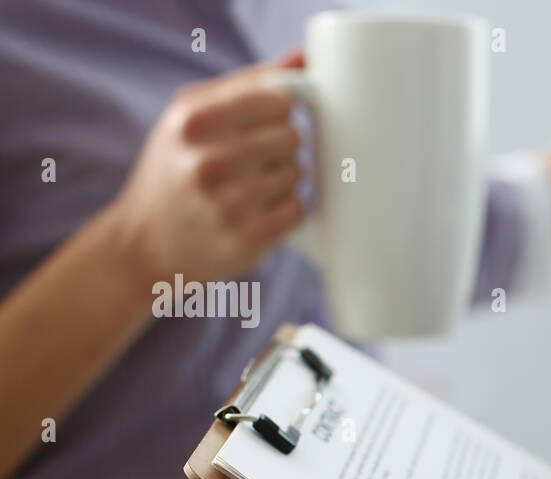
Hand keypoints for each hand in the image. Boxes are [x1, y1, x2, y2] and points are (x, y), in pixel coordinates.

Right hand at [105, 52, 304, 288]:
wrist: (145, 244)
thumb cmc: (173, 170)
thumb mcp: (189, 115)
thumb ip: (247, 83)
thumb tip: (302, 59)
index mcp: (193, 122)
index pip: (278, 100)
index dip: (279, 111)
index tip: (267, 121)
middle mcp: (209, 162)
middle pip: (292, 137)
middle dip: (279, 146)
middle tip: (253, 159)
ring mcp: (230, 205)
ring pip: (297, 174)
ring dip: (283, 179)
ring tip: (248, 187)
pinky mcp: (248, 240)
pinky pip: (298, 209)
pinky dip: (286, 210)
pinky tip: (259, 211)